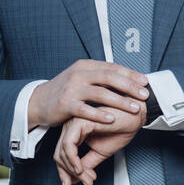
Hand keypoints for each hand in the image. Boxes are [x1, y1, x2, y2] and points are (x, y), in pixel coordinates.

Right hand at [29, 60, 150, 130]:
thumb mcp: (82, 79)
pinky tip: (111, 119)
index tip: (145, 82)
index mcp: (85, 66)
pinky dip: (99, 114)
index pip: (112, 67)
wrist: (38, 101)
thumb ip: (101, 78)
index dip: (130, 74)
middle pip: (109, 77)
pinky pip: (85, 109)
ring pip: (100, 93)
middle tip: (144, 94)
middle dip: (129, 86)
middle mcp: (79, 74)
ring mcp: (71, 89)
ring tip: (134, 108)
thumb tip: (128, 79)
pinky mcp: (65, 104)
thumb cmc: (66, 91)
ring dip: (120, 101)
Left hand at [54, 105, 146, 184]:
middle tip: (85, 183)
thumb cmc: (120, 128)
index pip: (62, 155)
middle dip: (69, 173)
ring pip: (62, 152)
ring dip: (73, 170)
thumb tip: (76, 178)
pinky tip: (81, 168)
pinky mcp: (78, 123)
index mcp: (74, 132)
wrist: (135, 116)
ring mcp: (73, 124)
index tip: (71, 184)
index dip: (66, 172)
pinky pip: (68, 145)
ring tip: (87, 178)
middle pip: (59, 155)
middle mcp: (70, 127)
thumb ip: (86, 164)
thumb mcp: (100, 152)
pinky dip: (73, 160)